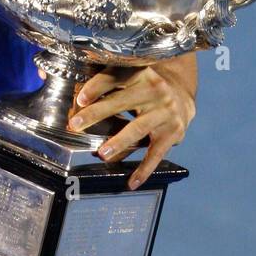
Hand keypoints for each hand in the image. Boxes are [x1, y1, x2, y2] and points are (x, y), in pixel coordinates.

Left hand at [65, 64, 196, 189]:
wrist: (181, 98)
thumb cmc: (144, 90)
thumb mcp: (130, 80)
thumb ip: (107, 86)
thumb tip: (75, 105)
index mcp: (140, 73)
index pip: (115, 76)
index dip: (97, 86)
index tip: (80, 99)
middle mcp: (155, 90)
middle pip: (122, 101)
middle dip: (97, 113)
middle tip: (75, 125)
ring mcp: (165, 112)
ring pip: (138, 129)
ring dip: (119, 142)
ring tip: (101, 153)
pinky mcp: (173, 132)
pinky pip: (156, 153)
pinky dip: (144, 169)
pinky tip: (132, 182)